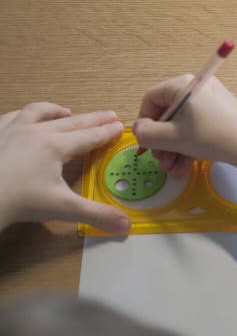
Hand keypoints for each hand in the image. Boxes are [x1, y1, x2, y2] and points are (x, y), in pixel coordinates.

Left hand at [0, 103, 129, 233]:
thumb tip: (126, 225)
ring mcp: (11, 130)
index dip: (106, 132)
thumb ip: (97, 214)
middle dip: (92, 118)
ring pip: (38, 112)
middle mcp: (35, 132)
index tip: (118, 125)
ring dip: (56, 110)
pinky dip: (23, 115)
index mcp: (55, 146)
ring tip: (66, 111)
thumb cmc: (19, 200)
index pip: (88, 136)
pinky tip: (26, 119)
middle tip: (108, 114)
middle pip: (71, 121)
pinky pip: (10, 117)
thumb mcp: (63, 208)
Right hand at [132, 75, 236, 176]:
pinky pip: (198, 129)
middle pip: (168, 114)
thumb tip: (137, 130)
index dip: (144, 123)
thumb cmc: (210, 137)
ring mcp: (212, 102)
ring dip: (174, 149)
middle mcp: (197, 88)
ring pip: (183, 125)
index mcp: (183, 85)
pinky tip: (184, 168)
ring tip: (172, 170)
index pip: (151, 99)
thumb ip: (147, 134)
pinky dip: (189, 147)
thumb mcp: (173, 137)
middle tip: (161, 162)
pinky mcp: (222, 116)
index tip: (146, 144)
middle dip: (161, 142)